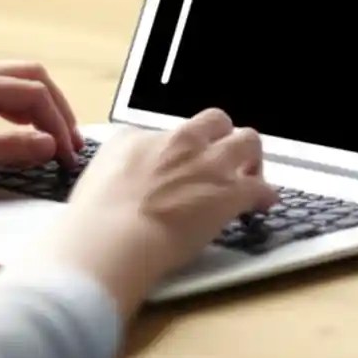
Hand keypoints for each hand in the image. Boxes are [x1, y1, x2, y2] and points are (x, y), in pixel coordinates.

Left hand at [0, 62, 82, 189]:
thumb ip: (5, 148)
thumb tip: (49, 144)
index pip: (34, 93)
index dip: (57, 122)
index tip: (66, 152)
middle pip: (31, 78)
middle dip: (57, 107)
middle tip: (71, 140)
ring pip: (15, 84)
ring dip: (40, 108)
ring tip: (54, 137)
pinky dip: (20, 111)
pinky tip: (22, 131)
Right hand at [35, 108, 277, 318]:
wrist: (112, 237)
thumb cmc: (93, 219)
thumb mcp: (94, 176)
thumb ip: (116, 166)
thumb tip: (123, 174)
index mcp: (141, 137)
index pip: (171, 132)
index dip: (180, 150)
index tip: (182, 164)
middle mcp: (180, 142)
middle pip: (216, 120)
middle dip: (223, 136)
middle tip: (223, 159)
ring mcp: (209, 164)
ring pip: (248, 141)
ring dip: (251, 158)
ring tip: (250, 176)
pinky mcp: (230, 192)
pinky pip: (261, 187)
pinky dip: (265, 195)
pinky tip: (263, 205)